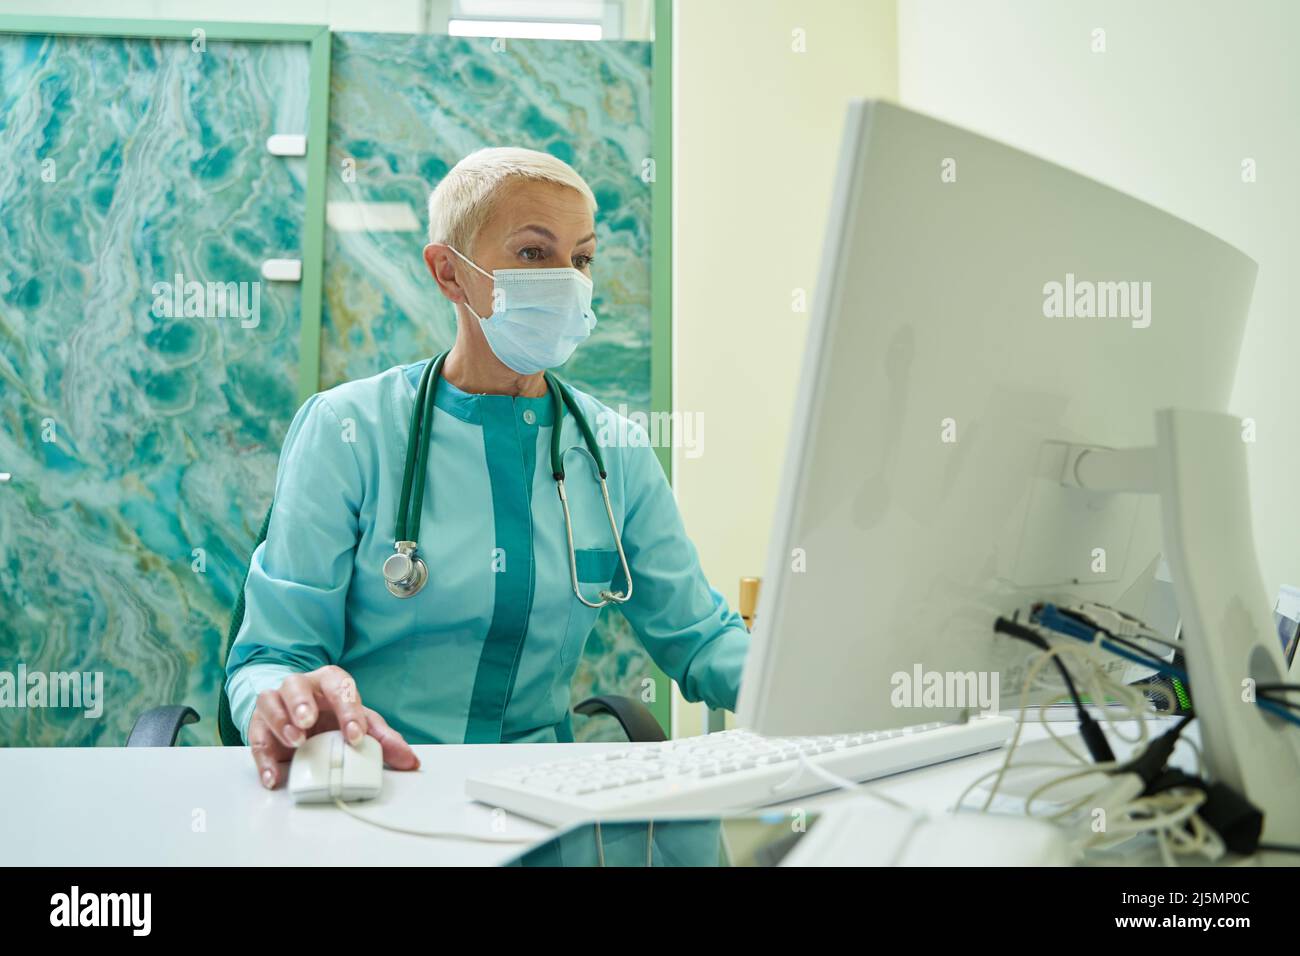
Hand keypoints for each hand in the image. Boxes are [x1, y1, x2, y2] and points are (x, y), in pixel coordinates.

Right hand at [247, 665, 419, 788]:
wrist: (299, 716)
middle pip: (296, 684)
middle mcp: (300, 687)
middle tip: (309, 721)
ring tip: (295, 741)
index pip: (339, 686)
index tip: (356, 736)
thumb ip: (384, 740)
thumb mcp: (359, 723)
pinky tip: (274, 776)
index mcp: (328, 682)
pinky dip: (263, 759)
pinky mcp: (258, 725)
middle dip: (302, 702)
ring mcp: (276, 703)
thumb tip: (411, 760)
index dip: (348, 710)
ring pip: (270, 701)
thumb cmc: (332, 716)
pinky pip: (256, 737)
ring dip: (281, 721)